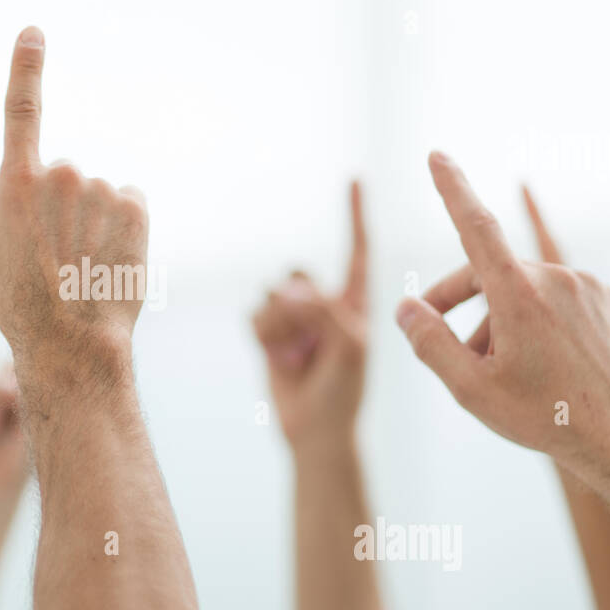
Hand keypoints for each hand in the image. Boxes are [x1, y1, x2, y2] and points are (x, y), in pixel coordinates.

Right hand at [0, 27, 148, 372]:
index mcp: (14, 187)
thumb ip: (5, 232)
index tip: (33, 33)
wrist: (69, 346)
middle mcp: (59, 176)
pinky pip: (130, 207)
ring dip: (97, 227)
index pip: (20, 112)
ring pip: (102, 199)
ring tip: (86, 270)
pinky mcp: (134, 205)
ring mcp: (99, 188)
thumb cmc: (25, 314)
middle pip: (68, 181)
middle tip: (61, 261)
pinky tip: (114, 262)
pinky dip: (126, 231)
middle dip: (67, 213)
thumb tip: (11, 236)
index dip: (25, 69)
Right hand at [253, 182, 367, 446]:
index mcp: (355, 300)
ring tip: (296, 357)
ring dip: (280, 328)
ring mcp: (293, 318)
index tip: (355, 178)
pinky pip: (253, 314)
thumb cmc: (345, 391)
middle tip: (308, 339)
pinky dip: (263, 337)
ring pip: (270, 295)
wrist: (315, 431)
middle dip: (295, 304)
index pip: (357, 248)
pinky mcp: (267, 333)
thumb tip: (282, 289)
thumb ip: (322, 309)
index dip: (355, 213)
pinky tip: (279, 359)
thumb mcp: (349, 346)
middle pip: (298, 272)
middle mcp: (324, 302)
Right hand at [395, 152, 609, 469]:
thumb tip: (405, 307)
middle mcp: (553, 279)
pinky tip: (532, 364)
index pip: (476, 227)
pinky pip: (550, 297)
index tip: (437, 156)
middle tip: (438, 341)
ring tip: (493, 371)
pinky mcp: (602, 298)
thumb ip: (429, 342)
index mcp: (519, 295)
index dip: (452, 189)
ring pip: (518, 289)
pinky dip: (529, 320)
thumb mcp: (469, 389)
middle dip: (457, 303)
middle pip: (486, 273)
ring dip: (494, 319)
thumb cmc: (543, 416)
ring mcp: (583, 286)